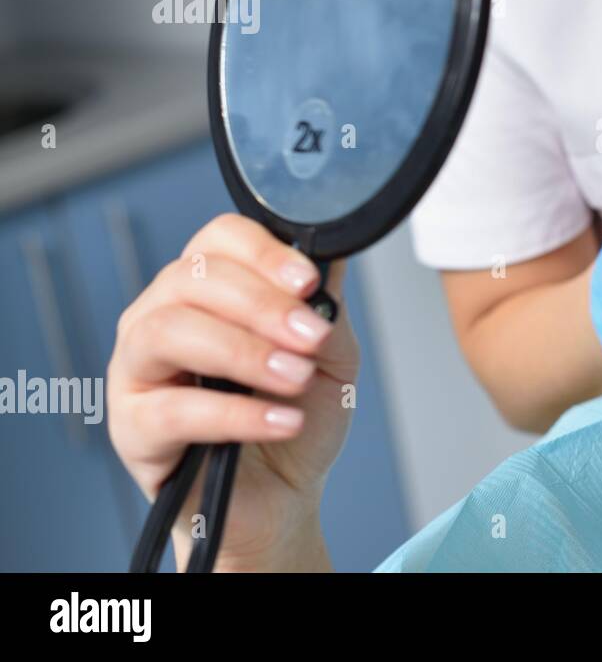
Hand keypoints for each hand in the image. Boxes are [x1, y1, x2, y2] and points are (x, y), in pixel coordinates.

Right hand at [108, 214, 357, 569]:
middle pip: (192, 277)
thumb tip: (334, 253)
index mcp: (209, 288)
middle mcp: (163, 316)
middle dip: (261, 304)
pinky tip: (282, 422)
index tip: (309, 281)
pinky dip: (235, 414)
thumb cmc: (296, 414)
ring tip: (295, 378)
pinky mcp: (133, 428)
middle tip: (311, 337)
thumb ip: (327, 305)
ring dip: (243, 351)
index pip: (219, 239)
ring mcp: (139, 369)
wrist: (282, 495)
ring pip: (169, 331)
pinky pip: (172, 410)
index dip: (264, 253)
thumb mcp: (330, 354)